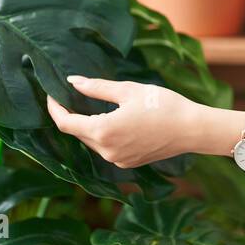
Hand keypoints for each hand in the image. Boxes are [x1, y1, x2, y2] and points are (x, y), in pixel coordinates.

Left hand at [47, 76, 197, 168]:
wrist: (192, 129)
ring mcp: (117, 160)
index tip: (52, 94)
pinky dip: (103, 134)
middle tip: (71, 94)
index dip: (54, 108)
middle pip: (77, 132)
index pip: (65, 122)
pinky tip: (113, 120)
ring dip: (88, 125)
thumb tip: (73, 82)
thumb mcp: (128, 90)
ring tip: (93, 106)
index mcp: (103, 131)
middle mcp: (106, 151)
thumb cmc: (163, 105)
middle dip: (72, 115)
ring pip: (92, 141)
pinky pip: (106, 148)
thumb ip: (96, 87)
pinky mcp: (127, 163)